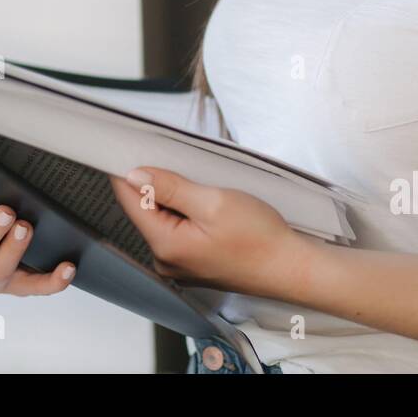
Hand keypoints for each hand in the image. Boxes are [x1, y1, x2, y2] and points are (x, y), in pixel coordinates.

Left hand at [110, 168, 301, 296]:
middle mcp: (166, 260)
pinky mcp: (194, 262)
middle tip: (176, 162)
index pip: (129, 200)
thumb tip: (134, 175)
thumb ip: (169, 188)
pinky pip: (177, 230)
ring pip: (162, 218)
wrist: (291, 268)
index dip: (126, 171)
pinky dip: (185, 212)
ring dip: (173, 197)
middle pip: (144, 210)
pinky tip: (205, 203)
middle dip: (154, 183)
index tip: (128, 148)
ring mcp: (180, 264)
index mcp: (165, 245)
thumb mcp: (213, 202)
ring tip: (199, 186)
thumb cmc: (260, 239)